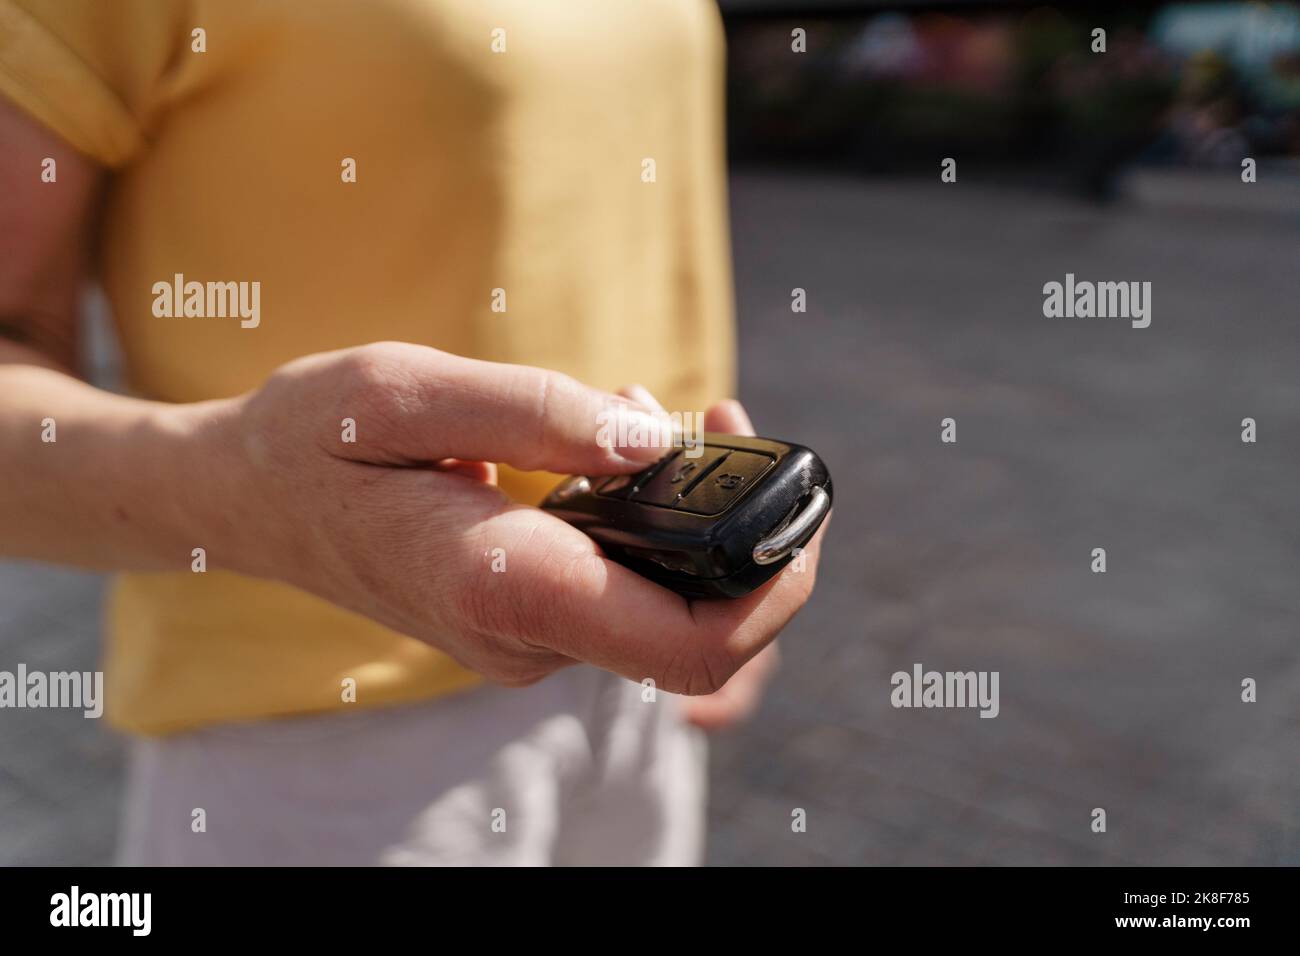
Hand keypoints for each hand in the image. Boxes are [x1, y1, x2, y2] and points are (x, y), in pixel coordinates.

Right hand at [185, 342, 824, 694]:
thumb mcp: (405, 390)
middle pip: (702, 627)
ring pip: (664, 602)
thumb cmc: (308, 438)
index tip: (792, 499)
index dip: (776, 587)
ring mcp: (526, 638)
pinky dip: (645, 518)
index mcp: (504, 586)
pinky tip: (615, 443)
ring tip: (653, 408)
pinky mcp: (524, 618)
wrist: (239, 499)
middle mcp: (526, 636)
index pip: (694, 645)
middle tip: (719, 409)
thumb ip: (539, 413)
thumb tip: (658, 438)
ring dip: (690, 512)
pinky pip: (622, 585)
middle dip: (742, 527)